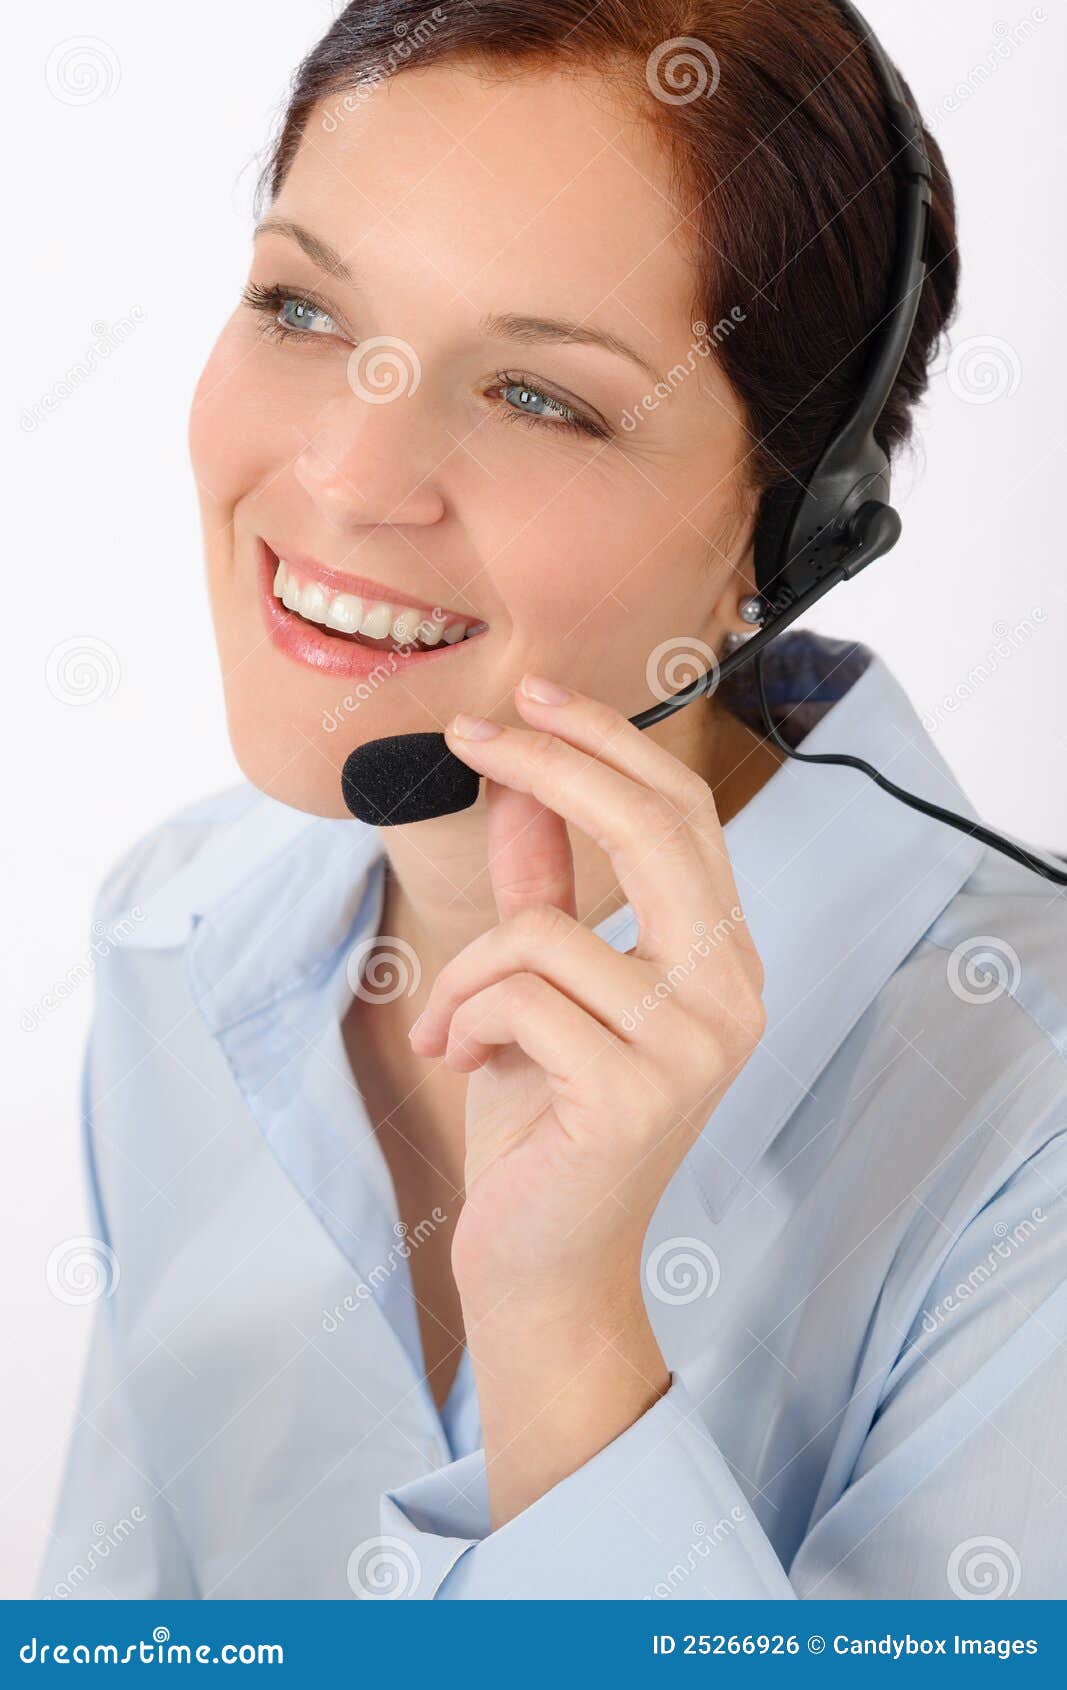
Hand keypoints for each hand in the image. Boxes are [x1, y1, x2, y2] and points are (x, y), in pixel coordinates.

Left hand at [408, 675, 765, 1522]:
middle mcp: (732, 994)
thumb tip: (517, 777)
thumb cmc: (543, 1120)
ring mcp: (696, 1047)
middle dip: (555, 763)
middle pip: (654, 830)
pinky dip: (464, 1017)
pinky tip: (460, 1059)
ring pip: (546, 931)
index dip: (606, 742)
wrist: (542, 1262)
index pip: (681, 815)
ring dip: (466, 970)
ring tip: (450, 1024)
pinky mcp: (639, 1094)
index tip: (528, 697)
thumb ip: (542, 883)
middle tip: (475, 733)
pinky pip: (520, 997)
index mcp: (719, 958)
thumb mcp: (537, 984)